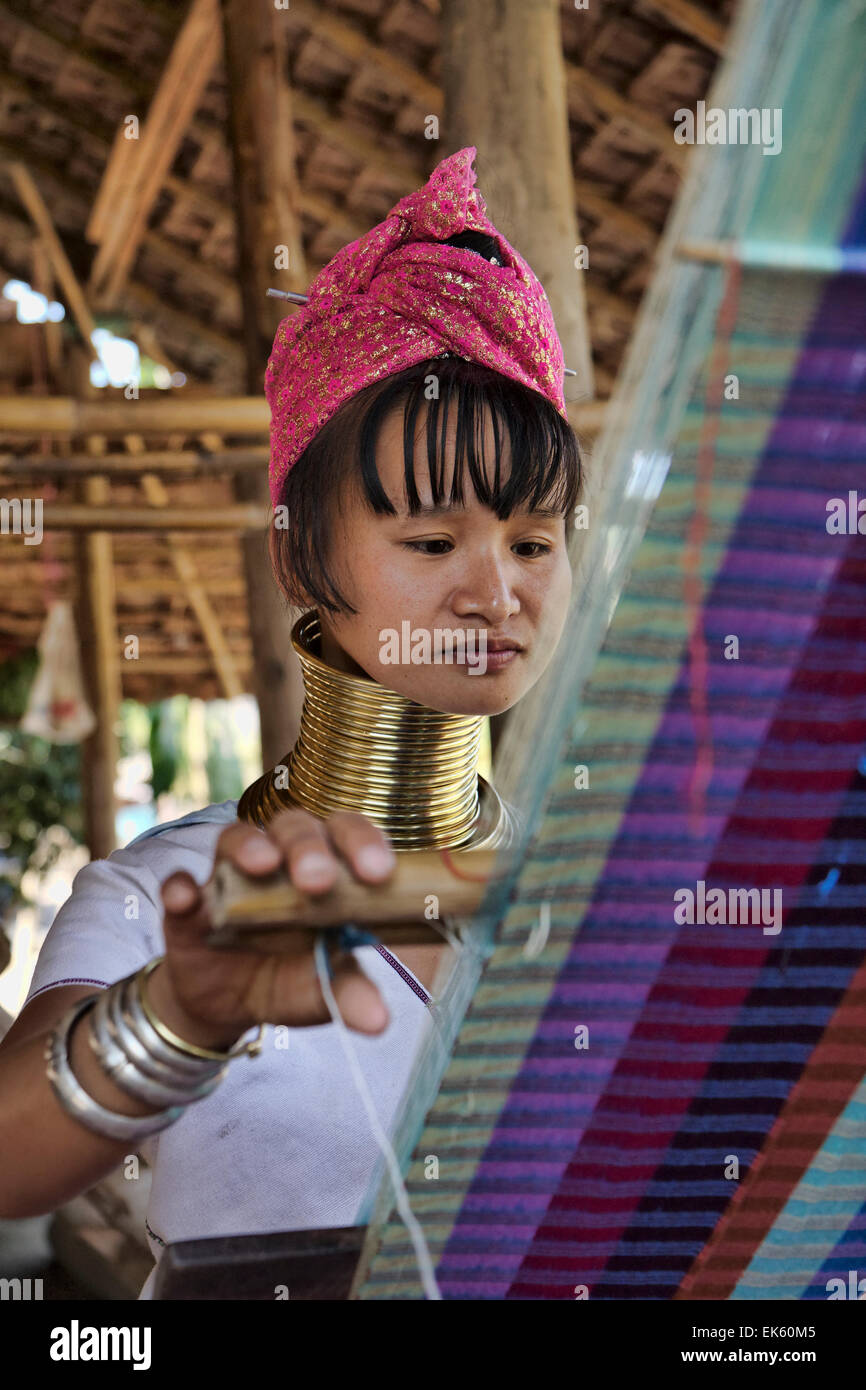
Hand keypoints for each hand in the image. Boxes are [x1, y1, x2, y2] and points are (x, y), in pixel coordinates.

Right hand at [152, 810, 395, 1047]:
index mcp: (326, 870)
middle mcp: (278, 861)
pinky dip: (180, 887)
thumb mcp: (322, 990)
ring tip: (263, 864)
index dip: (363, 843)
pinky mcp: (188, 907)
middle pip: (293, 828)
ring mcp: (229, 879)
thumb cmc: (290, 978)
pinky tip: (187, 899)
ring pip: (236, 839)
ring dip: (249, 847)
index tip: (378, 872)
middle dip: (308, 847)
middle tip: (318, 880)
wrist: (228, 1007)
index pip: (346, 835)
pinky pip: (178, 883)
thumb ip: (349, 993)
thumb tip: (378, 1021)